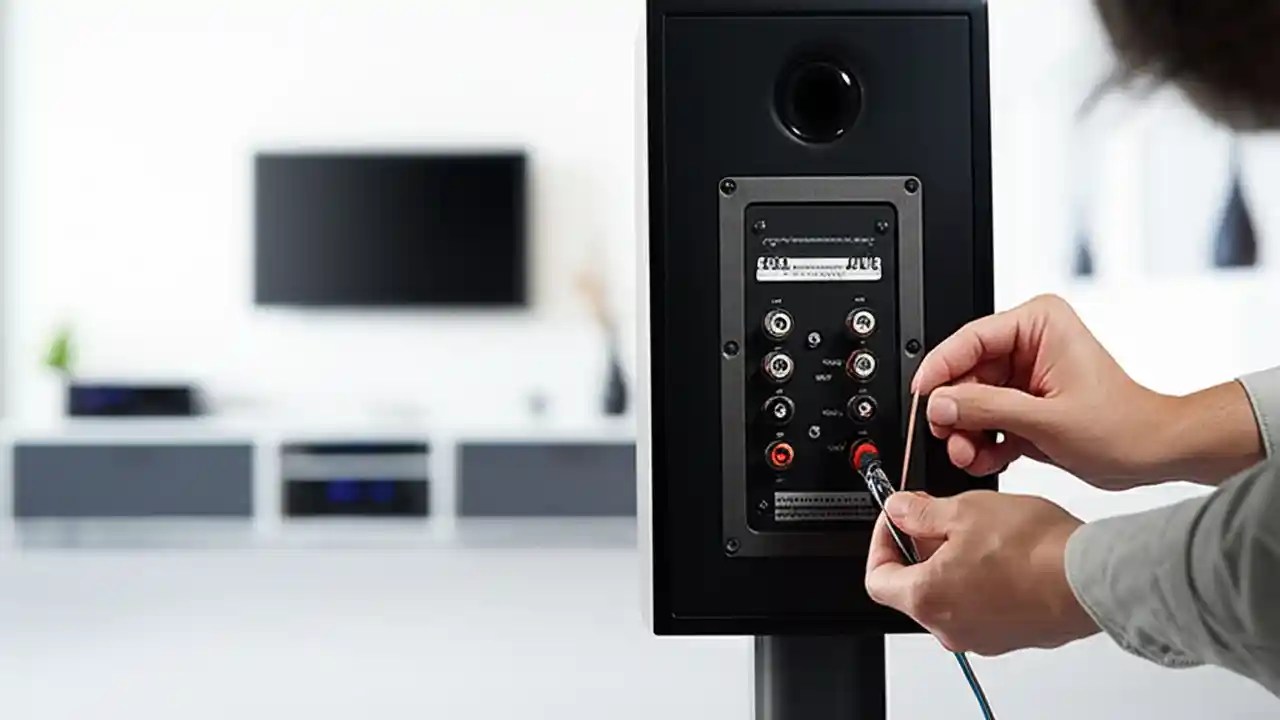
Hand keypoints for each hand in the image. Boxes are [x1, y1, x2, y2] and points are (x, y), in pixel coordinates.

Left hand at [864, 491, 1097, 655]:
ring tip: (978, 531)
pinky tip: (1003, 554)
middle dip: (919, 548)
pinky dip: (981, 581)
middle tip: (937, 518)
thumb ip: (919, 513)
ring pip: (948, 596)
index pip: (877, 577)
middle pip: (913, 587)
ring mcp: (981, 637)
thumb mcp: (964, 510)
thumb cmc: (1034, 550)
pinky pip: (980, 608)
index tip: (895, 521)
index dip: (881, 543)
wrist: (1091, 578)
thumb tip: (898, 510)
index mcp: (926, 598)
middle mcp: (949, 627)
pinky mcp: (1010, 637)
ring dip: (952, 563)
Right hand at [913, 294, 1260, 488]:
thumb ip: (987, 408)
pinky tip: (988, 457)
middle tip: (949, 437)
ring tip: (970, 454)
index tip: (922, 396)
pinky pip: (985, 418)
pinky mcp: (1023, 403)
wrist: (1152, 454)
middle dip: (955, 412)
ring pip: (970, 400)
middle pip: (965, 373)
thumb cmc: (1124, 426)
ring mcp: (1024, 375)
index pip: (970, 339)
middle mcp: (1028, 343)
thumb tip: (940, 402)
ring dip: (966, 432)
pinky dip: (982, 442)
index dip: (940, 370)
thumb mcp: (1047, 418)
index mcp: (1038, 324)